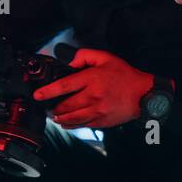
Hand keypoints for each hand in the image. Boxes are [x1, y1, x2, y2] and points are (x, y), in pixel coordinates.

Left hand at [32, 48, 153, 128]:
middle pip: (66, 105)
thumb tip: (69, 63)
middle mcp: (93, 96)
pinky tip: (66, 122)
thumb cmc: (124, 75)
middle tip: (47, 107)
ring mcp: (97, 111)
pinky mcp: (101, 121)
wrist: (144, 94)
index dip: (48, 91)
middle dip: (53, 107)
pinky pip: (82, 125)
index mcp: (92, 79)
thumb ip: (84, 56)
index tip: (38, 95)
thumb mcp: (105, 58)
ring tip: (55, 116)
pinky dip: (71, 125)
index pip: (65, 85)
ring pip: (72, 118)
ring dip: (60, 118)